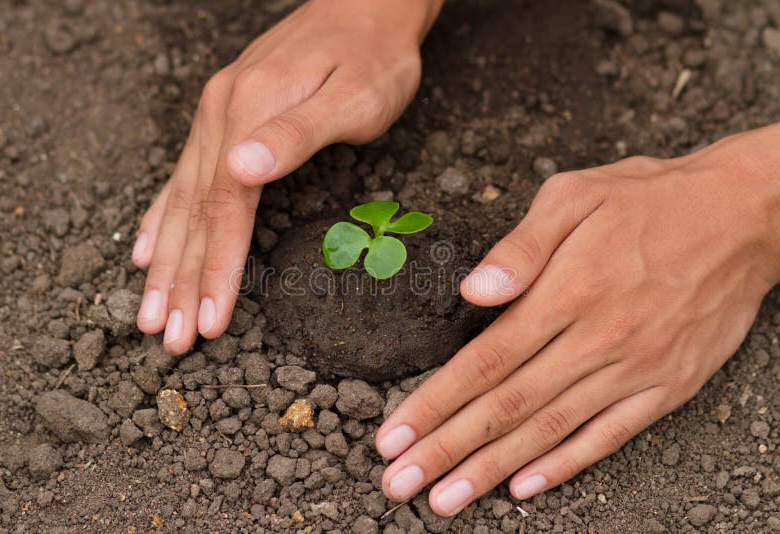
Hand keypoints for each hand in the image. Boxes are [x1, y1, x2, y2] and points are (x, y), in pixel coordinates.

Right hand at [131, 0, 441, 352]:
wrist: (366, 6)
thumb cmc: (372, 58)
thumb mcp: (352, 96)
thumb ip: (297, 134)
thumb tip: (241, 170)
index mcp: (248, 115)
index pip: (224, 211)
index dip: (214, 270)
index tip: (206, 323)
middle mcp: (220, 117)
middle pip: (193, 214)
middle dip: (179, 281)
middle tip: (168, 338)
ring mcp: (216, 117)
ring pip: (181, 201)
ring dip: (164, 261)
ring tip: (150, 310)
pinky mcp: (224, 117)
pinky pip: (181, 177)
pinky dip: (161, 218)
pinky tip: (146, 245)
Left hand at [376, 125, 779, 515]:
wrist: (744, 214)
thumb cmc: (649, 198)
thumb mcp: (576, 194)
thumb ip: (521, 245)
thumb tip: (474, 291)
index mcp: (567, 292)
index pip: (485, 361)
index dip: (435, 403)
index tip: (395, 435)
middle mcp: (597, 339)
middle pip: (506, 406)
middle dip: (447, 448)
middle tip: (400, 484)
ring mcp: (634, 369)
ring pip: (549, 430)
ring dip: (491, 469)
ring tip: (446, 500)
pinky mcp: (667, 386)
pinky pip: (609, 436)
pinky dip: (564, 464)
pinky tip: (524, 487)